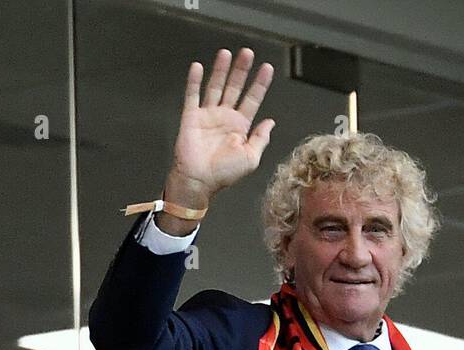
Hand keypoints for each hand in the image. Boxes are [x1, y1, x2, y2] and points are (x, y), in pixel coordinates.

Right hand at [166, 49, 274, 208]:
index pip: (252, 100)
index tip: (268, 68)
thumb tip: (271, 122)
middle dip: (242, 70)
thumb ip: (261, 139)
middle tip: (248, 52)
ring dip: (221, 70)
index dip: (260, 84)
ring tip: (227, 53)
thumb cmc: (225, 174)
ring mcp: (208, 115)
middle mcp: (225, 117)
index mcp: (240, 127)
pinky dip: (194, 81)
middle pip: (235, 88)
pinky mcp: (191, 117)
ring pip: (215, 86)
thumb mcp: (251, 159)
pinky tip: (198, 67)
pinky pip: (193, 95)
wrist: (199, 182)